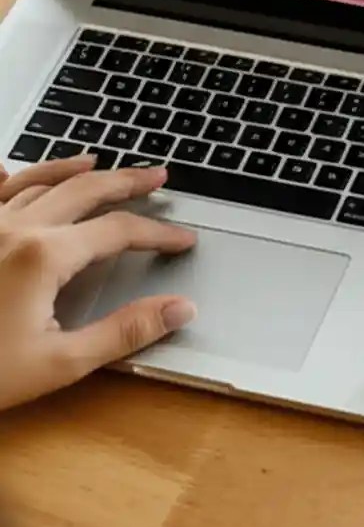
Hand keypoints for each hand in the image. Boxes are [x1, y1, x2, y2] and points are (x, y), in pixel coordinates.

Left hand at [0, 157, 197, 410]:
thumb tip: (179, 309)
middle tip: (157, 177)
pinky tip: (10, 171)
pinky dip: (8, 177)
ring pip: (36, 182)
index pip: (119, 231)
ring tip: (100, 163)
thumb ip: (125, 332)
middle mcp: (13, 229)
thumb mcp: (61, 362)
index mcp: (44, 256)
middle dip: (126, 181)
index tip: (183, 240)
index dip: (158, 233)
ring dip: (73, 170)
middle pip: (83, 190)